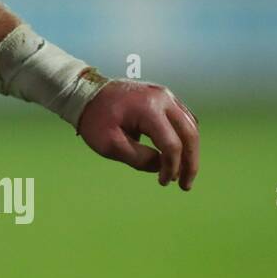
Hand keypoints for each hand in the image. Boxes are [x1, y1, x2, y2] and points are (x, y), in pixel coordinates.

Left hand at [77, 80, 199, 189]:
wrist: (85, 92)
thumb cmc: (95, 118)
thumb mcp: (109, 144)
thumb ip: (138, 158)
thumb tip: (162, 166)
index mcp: (148, 109)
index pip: (171, 144)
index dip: (171, 167)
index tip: (163, 182)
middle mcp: (163, 98)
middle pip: (189, 134)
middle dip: (190, 163)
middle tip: (185, 185)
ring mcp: (165, 94)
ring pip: (190, 126)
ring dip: (190, 151)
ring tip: (183, 173)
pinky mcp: (164, 96)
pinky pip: (183, 119)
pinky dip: (184, 137)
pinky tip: (180, 154)